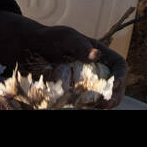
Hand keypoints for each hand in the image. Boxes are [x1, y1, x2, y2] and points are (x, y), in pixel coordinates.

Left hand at [0, 12, 125, 108]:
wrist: (25, 50)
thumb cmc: (46, 38)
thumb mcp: (63, 36)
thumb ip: (78, 44)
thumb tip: (96, 55)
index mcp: (98, 53)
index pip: (119, 65)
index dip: (122, 77)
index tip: (115, 87)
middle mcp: (95, 69)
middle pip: (115, 86)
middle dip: (114, 97)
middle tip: (104, 106)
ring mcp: (85, 83)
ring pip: (102, 97)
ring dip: (102, 105)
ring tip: (94, 110)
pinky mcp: (73, 95)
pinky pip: (85, 104)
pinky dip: (87, 108)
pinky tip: (80, 110)